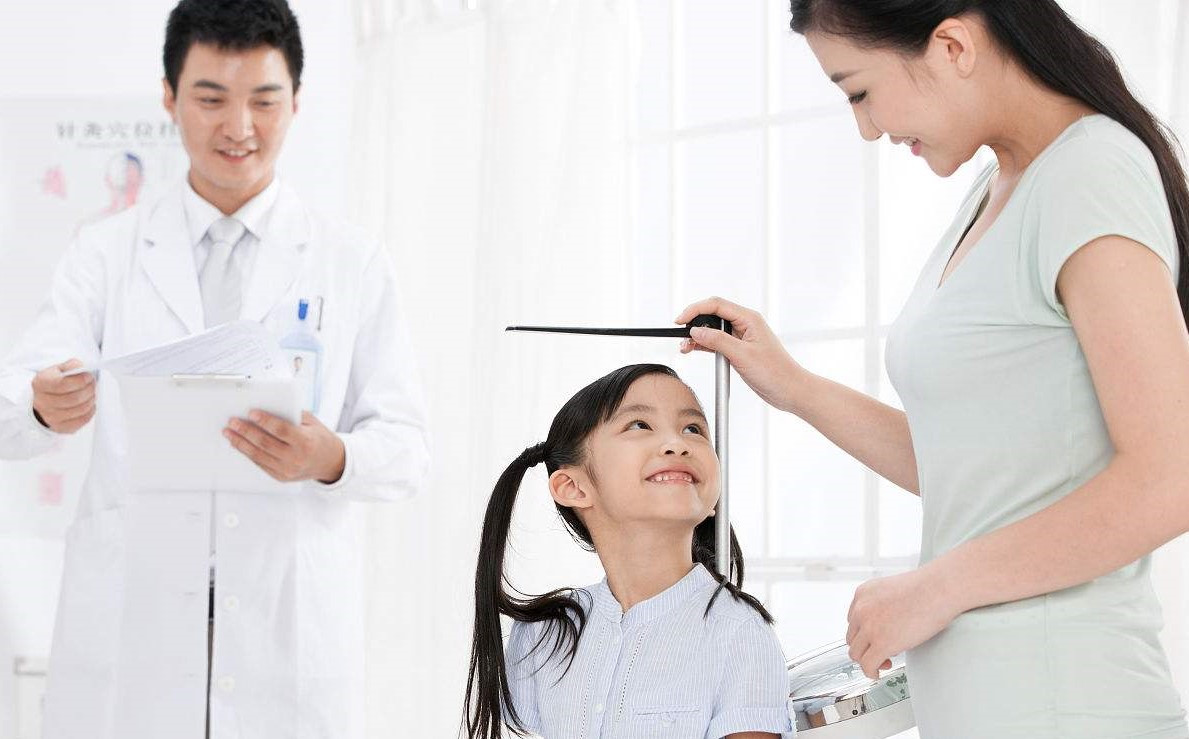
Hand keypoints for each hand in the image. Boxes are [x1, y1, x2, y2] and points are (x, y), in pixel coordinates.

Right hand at [31, 359, 95, 433]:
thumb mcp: (59, 369)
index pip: (62, 384)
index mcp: (40, 384)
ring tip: (91, 393)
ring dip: (91, 400)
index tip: (88, 376)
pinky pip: (82, 420)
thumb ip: (71, 366)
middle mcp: (42, 402)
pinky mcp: (60, 427)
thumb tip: (82, 368)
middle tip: (92, 384)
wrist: (43, 399)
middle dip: (89, 389)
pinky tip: (88, 404)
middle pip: (74, 398)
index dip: (80, 380)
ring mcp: (50, 417)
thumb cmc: (54, 383)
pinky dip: (90, 411)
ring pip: (80, 410)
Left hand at [224, 410, 345, 483]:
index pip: (281, 430)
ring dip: (241, 443)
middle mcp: (296, 458)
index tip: (251, 412)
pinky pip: (260, 463)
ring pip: (258, 455)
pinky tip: (239, 444)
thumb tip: (268, 407)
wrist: (331, 463)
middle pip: (265, 443)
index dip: (265, 421)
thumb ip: (292, 416)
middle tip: (233, 422)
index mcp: (306, 442)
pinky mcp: (280, 476)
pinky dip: (248, 453)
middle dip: (246, 431)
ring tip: (229, 433)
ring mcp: (287, 469)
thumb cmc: (320, 440)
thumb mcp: (312, 423)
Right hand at [674, 297, 804, 411]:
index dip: (695, 310)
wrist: (790, 391)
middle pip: (713, 315)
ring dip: (698, 337)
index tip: (680, 321)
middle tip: (680, 336)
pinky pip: (717, 343)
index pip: (716, 305)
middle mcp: (745, 324)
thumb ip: (717, 341)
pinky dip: (705, 346)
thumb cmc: (775, 372)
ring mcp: (742, 338)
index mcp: (749, 318)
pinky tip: (694, 350)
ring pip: (713, 330)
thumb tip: (695, 331)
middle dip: (694, 323)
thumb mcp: (742, 355)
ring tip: (684, 347)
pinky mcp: (739, 351)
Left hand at [846, 567, 961, 677]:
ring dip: (867, 661)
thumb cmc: (927, 588)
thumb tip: (887, 626)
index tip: (874, 639)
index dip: (864, 634)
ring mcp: (869, 627)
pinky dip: (871, 673)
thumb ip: (882, 607)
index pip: (853, 621)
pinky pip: (867, 665)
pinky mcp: (882, 643)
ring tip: (883, 662)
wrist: (939, 588)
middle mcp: (861, 609)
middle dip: (865, 648)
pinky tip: (878, 673)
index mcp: (863, 594)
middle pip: (852, 638)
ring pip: (856, 653)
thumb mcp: (893, 591)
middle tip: (880, 653)